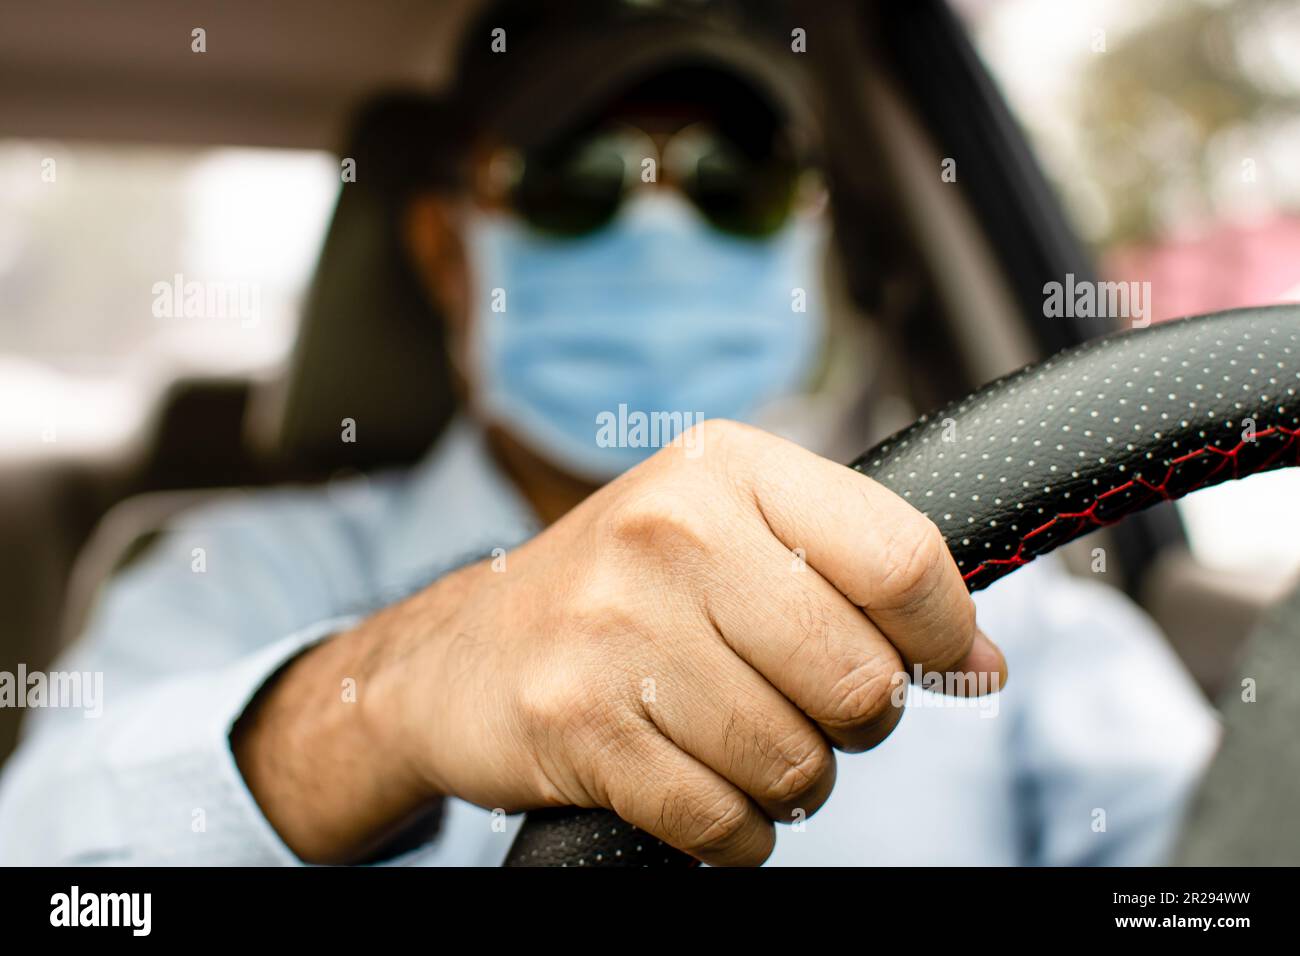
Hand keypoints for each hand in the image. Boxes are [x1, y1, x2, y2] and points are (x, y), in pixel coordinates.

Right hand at [387, 419, 1003, 865]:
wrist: (462, 653)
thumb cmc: (623, 591)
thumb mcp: (730, 534)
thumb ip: (852, 573)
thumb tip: (979, 659)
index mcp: (725, 468)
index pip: (899, 556)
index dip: (947, 631)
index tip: (950, 664)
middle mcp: (671, 531)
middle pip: (859, 676)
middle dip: (859, 721)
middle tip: (815, 710)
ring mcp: (616, 627)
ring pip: (795, 762)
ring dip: (793, 781)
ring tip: (746, 745)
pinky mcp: (578, 721)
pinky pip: (722, 821)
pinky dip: (737, 831)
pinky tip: (706, 790)